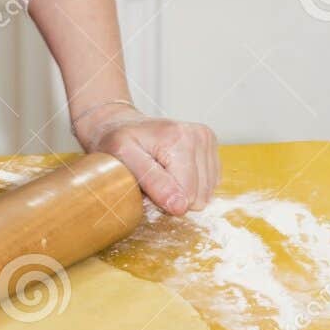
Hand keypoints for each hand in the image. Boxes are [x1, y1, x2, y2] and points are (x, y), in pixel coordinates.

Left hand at [80, 106, 219, 215]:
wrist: (120, 123)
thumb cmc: (118, 141)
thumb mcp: (124, 158)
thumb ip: (152, 182)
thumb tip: (180, 206)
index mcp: (180, 139)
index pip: (187, 195)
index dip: (163, 200)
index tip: (144, 185)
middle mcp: (200, 136)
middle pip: (198, 197)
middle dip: (173, 196)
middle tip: (151, 179)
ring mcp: (208, 141)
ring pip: (205, 194)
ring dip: (181, 191)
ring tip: (160, 174)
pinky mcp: (211, 148)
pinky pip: (209, 186)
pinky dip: (190, 185)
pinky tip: (173, 171)